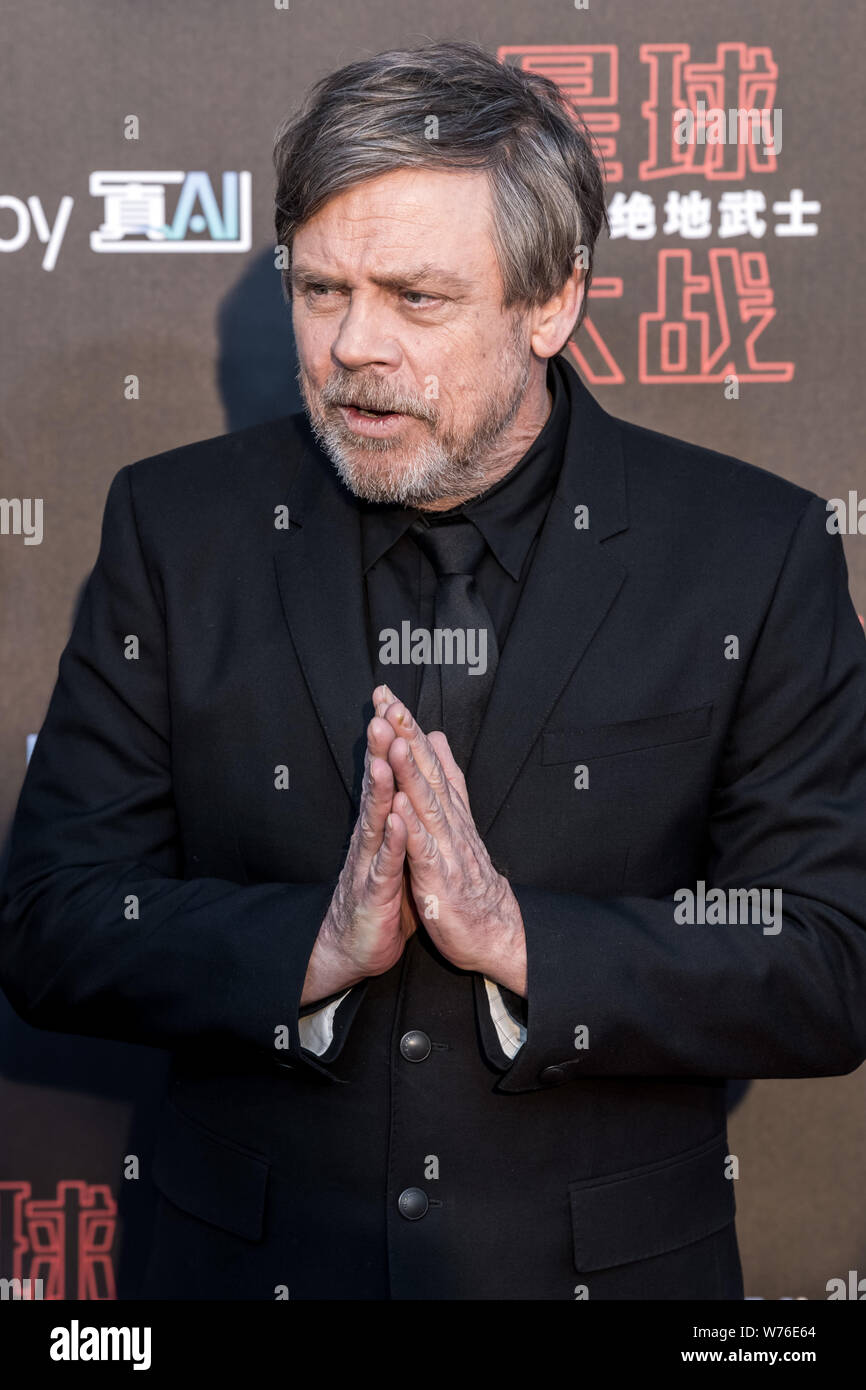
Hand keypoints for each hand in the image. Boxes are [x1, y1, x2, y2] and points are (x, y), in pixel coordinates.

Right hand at [301, 712, 415, 1004]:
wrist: (354, 947)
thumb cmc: (378, 895)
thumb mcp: (392, 847)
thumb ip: (397, 811)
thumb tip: (402, 775)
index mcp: (380, 825)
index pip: (384, 773)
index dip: (388, 739)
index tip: (390, 702)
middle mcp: (371, 837)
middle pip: (376, 786)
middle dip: (379, 750)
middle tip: (381, 713)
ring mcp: (370, 863)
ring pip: (376, 818)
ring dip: (381, 787)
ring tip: (385, 755)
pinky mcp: (374, 892)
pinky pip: (386, 864)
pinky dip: (393, 841)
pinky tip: (398, 819)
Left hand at [374, 687, 526, 994]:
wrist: (493, 930)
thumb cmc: (469, 877)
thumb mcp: (457, 822)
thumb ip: (447, 779)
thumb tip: (437, 737)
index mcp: (449, 810)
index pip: (428, 760)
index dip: (409, 726)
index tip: (389, 695)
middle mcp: (450, 823)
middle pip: (428, 773)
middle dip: (408, 736)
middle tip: (391, 702)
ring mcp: (447, 850)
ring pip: (427, 805)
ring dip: (411, 772)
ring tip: (396, 741)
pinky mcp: (440, 880)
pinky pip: (423, 852)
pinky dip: (410, 829)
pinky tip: (398, 808)